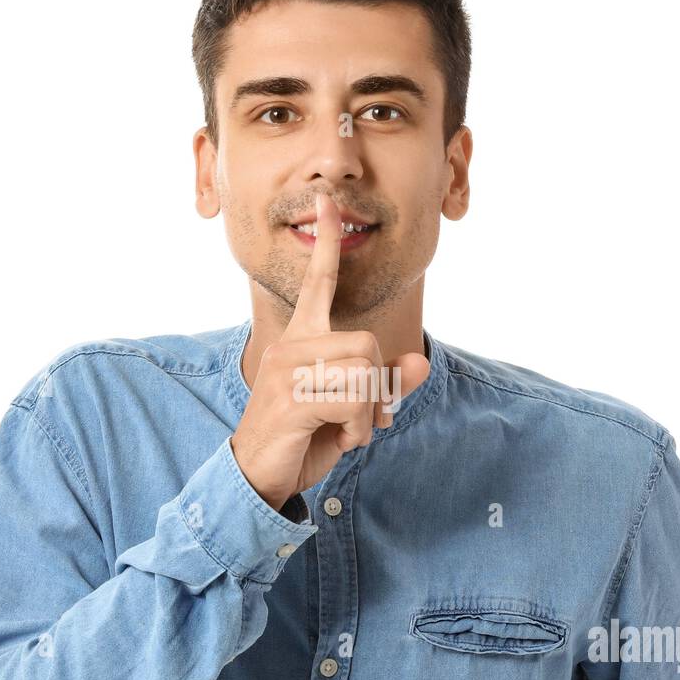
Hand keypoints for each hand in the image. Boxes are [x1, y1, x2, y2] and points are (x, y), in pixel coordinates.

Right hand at [230, 192, 430, 509]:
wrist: (258, 476)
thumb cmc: (303, 439)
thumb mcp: (351, 411)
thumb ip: (386, 385)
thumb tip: (421, 363)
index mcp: (302, 341)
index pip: (318, 284)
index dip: (326, 245)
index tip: (328, 203)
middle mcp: (291, 346)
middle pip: (367, 344)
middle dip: (378, 389)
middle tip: (360, 419)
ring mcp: (286, 370)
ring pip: (363, 372)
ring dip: (367, 413)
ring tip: (343, 430)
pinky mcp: (289, 399)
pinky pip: (351, 400)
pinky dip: (356, 427)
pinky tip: (337, 439)